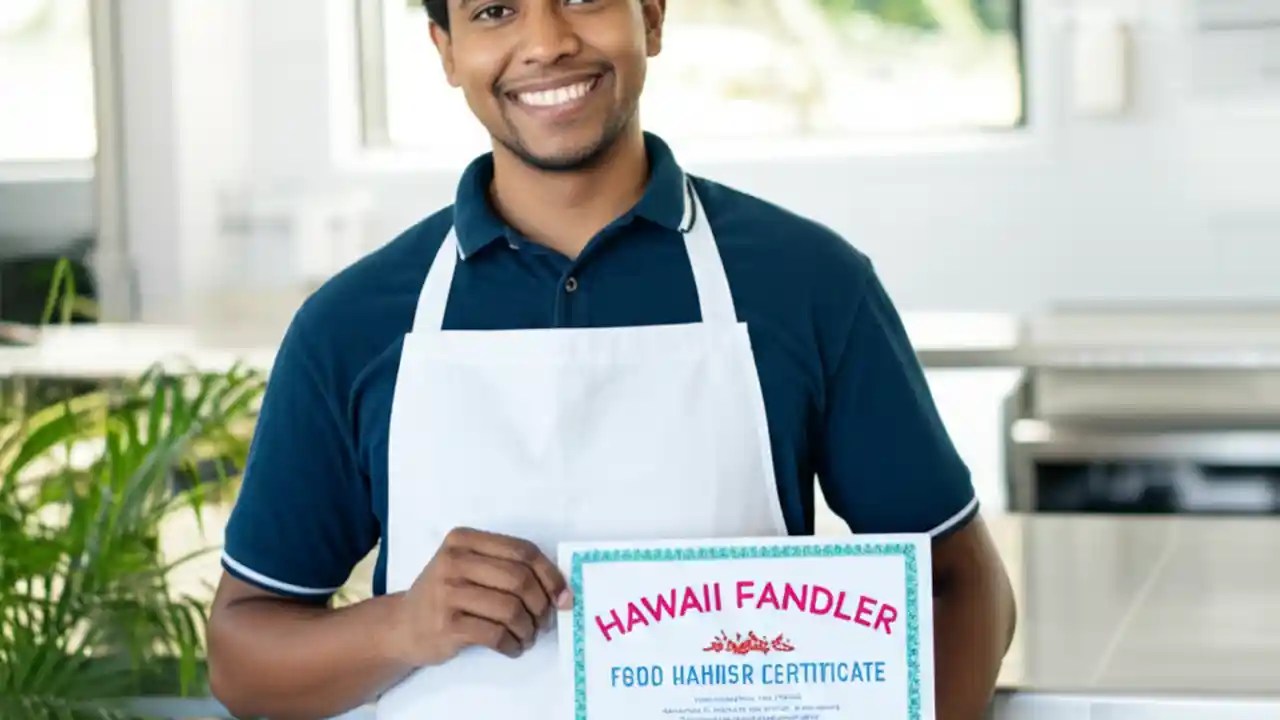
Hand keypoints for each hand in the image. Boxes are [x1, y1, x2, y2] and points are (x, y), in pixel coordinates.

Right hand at [389, 528, 573, 666]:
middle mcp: (454, 560)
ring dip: (528, 629)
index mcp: (465, 539)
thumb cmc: (446, 596)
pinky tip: (513, 647)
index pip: (523, 551)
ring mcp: (448, 592)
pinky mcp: (447, 624)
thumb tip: (561, 591)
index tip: (564, 597)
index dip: (550, 575)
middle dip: (542, 605)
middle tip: (545, 622)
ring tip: (527, 637)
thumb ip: (507, 568)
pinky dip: (512, 644)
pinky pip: (496, 634)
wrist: (402, 626)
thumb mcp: (470, 568)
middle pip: (520, 580)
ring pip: (511, 609)